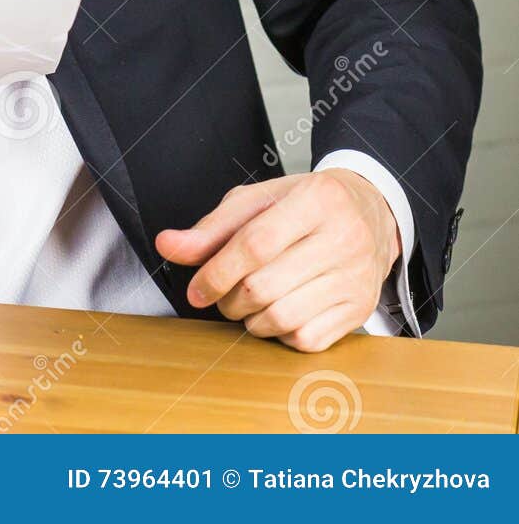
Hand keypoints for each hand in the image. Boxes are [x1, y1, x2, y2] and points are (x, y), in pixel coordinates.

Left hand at [155, 169, 399, 351]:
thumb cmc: (305, 204)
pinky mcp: (361, 309)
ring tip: (246, 304)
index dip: (216, 271)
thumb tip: (168, 246)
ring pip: (284, 318)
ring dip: (250, 320)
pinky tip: (276, 315)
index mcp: (317, 199)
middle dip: (229, 299)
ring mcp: (356, 278)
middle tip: (222, 295)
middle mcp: (344, 238)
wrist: (370, 213)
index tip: (196, 289)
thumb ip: (213, 227)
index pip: (255, 244)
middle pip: (264, 286)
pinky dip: (279, 334)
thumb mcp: (259, 200)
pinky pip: (307, 339)